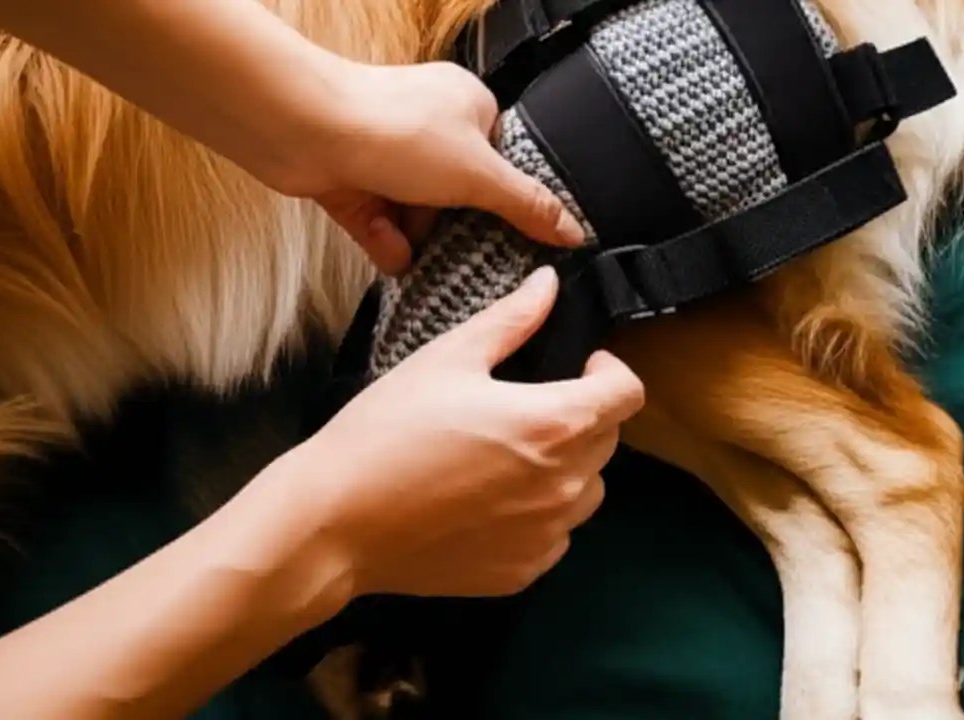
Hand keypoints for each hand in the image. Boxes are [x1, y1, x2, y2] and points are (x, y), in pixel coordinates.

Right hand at [277, 266, 643, 599]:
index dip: (609, 371)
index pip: (628, 393)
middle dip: (583, 415)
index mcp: (555, 424)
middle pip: (608, 440)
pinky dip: (538, 514)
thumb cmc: (386, 432)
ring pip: (586, 490)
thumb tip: (549, 283)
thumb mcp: (447, 358)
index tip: (579, 366)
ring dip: (566, 467)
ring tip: (508, 454)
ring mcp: (547, 535)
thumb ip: (512, 319)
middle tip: (527, 406)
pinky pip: (555, 534)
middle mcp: (565, 485)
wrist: (335, 521)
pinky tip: (488, 499)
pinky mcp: (523, 571)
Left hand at [286, 58, 586, 274]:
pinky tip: (390, 252)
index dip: (503, 199)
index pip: (500, 162)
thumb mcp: (479, 173)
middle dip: (454, 227)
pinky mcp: (352, 180)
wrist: (302, 128)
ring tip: (416, 252)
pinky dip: (385, 242)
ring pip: (416, 214)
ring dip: (416, 239)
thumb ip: (527, 206)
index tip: (512, 234)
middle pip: (458, 195)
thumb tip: (573, 230)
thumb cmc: (389, 127)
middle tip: (465, 252)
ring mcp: (386, 155)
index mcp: (468, 107)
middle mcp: (427, 127)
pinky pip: (380, 223)